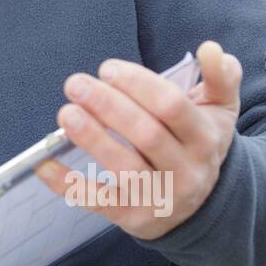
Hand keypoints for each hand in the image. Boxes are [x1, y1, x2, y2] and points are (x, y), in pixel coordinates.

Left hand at [33, 40, 240, 240]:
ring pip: (124, 168)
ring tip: (66, 114)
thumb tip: (211, 48)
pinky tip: (44, 163)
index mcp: (206, 138)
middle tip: (76, 84)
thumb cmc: (198, 145)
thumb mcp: (219, 112)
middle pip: (146, 135)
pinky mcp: (133, 217)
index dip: (138, 84)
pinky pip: (97, 201)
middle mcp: (187, 170)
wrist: (204, 207)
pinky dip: (68, 184)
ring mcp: (160, 197)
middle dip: (108, 106)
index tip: (107, 68)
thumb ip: (221, 78)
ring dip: (92, 139)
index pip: (172, 106)